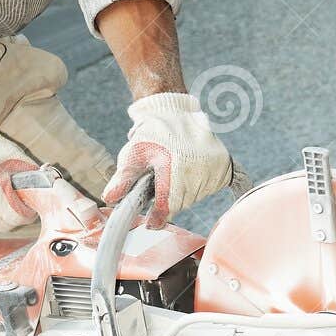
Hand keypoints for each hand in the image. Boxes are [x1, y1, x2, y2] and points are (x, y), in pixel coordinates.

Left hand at [102, 92, 232, 228]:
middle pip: (181, 203)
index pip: (168, 204)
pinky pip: (210, 188)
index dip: (158, 217)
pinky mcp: (224, 165)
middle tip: (159, 187)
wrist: (175, 112)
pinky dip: (198, 187)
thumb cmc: (151, 134)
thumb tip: (110, 199)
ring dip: (183, 193)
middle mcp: (198, 167)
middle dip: (168, 201)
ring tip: (173, 174)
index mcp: (175, 165)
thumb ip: (123, 179)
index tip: (151, 223)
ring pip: (195, 196)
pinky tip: (189, 176)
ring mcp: (214, 167)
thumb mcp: (133, 153)